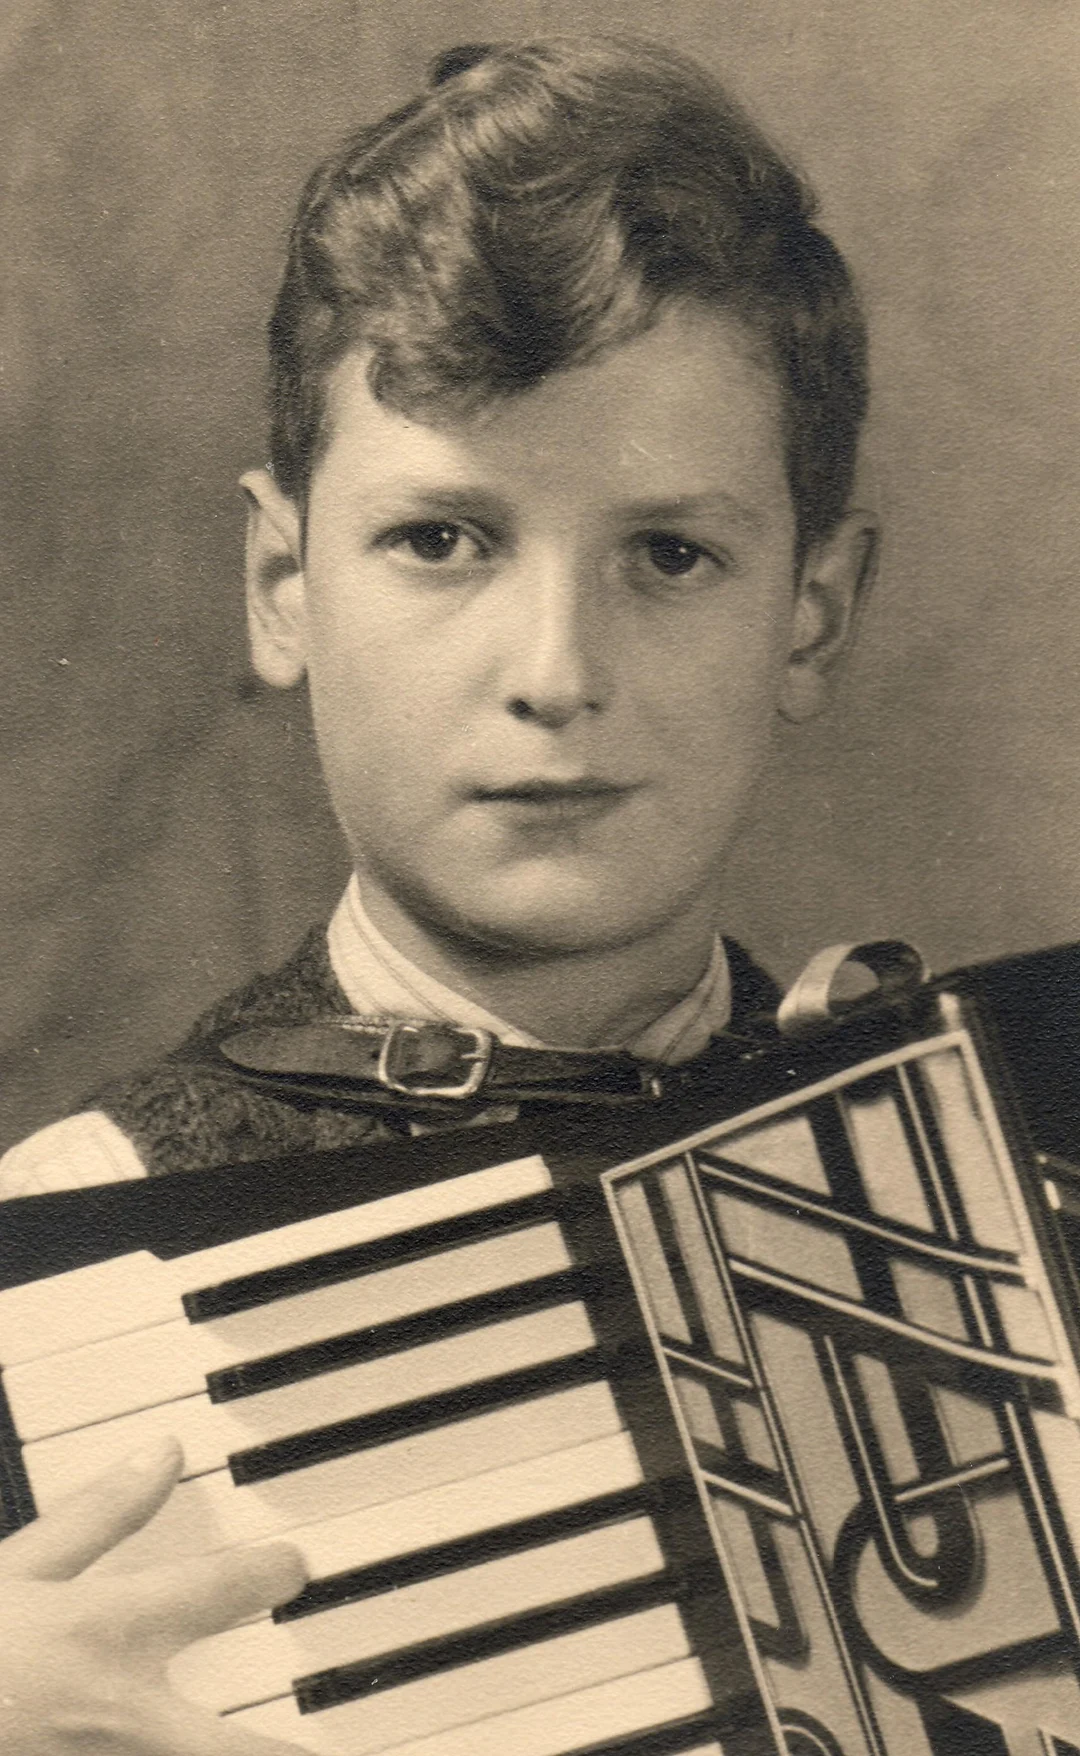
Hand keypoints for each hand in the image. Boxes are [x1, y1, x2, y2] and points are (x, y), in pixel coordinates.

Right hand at [0, 1436, 308, 1753]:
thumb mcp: (18, 1565)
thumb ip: (99, 1515)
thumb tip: (162, 1456)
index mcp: (107, 1632)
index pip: (224, 1591)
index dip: (273, 1572)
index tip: (294, 1567)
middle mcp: (118, 1713)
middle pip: (237, 1750)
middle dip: (293, 1753)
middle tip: (339, 1740)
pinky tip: (192, 1752)